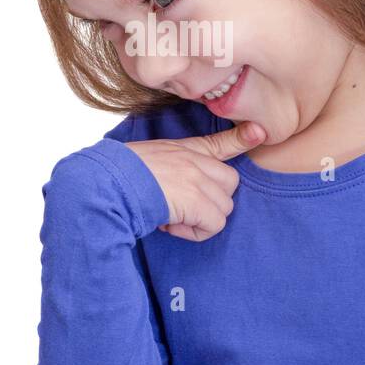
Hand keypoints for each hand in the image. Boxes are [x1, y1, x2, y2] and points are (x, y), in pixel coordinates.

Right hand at [125, 121, 265, 241]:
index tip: (258, 132)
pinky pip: (214, 225)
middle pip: (230, 183)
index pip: (217, 143)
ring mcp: (198, 179)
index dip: (241, 138)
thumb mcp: (147, 161)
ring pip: (223, 208)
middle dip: (211, 202)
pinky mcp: (197, 201)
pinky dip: (194, 233)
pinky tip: (170, 226)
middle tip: (180, 207)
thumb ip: (168, 167)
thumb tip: (175, 194)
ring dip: (199, 221)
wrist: (106, 183)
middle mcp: (194, 161)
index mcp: (181, 150)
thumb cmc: (117, 176)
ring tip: (169, 217)